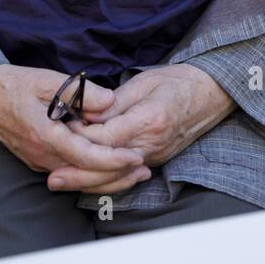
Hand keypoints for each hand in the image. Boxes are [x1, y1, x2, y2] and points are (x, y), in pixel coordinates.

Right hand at [0, 64, 152, 193]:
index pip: (84, 155)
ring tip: (135, 173)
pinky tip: (109, 167)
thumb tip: (108, 102)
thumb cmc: (13, 84)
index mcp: (44, 134)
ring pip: (78, 177)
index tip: (135, 157)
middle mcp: (42, 154)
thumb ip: (78, 92)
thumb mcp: (46, 79)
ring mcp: (39, 160)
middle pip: (85, 175)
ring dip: (107, 177)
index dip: (112, 159)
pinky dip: (91, 173)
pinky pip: (69, 173)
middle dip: (117, 176)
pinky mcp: (38, 160)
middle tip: (145, 170)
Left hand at [52, 64, 235, 188]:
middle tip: (52, 177)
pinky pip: (126, 174)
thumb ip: (113, 102)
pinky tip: (86, 180)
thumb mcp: (143, 82)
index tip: (58, 134)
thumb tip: (86, 115)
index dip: (79, 138)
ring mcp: (156, 155)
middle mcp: (152, 143)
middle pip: (108, 166)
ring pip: (116, 176)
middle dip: (78, 173)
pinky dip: (106, 179)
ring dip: (88, 181)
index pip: (106, 138)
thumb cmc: (177, 81)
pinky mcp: (157, 160)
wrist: (212, 93)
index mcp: (148, 119)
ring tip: (61, 181)